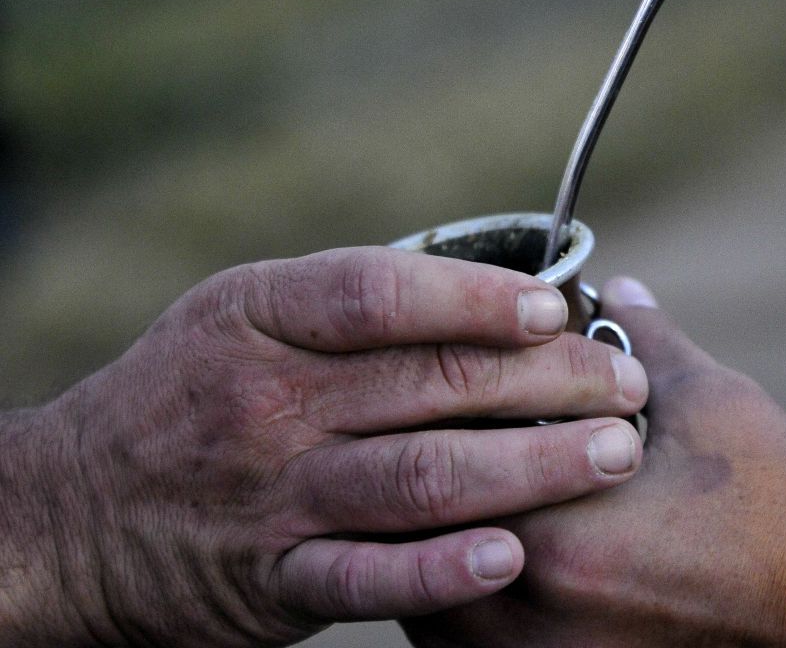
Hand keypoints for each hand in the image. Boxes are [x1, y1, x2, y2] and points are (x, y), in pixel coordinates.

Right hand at [0, 248, 645, 646]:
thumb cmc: (188, 389)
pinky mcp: (275, 579)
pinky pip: (369, 576)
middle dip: (544, 380)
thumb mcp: (241, 316)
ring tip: (610, 453)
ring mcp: (273, 494)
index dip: (475, 297)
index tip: (553, 306)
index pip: (379, 294)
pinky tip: (513, 555)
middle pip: (427, 383)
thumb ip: (345, 303)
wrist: (78, 511)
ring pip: (420, 475)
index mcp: (260, 317)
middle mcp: (268, 402)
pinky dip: (442, 569)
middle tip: (623, 382)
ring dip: (528, 466)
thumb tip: (482, 290)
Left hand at [403, 277, 785, 647]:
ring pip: (435, 614)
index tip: (422, 394)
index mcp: (567, 540)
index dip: (431, 424)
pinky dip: (460, 610)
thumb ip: (648, 340)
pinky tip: (480, 563)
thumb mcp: (716, 404)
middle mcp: (542, 619)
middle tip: (408, 442)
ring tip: (431, 504)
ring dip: (426, 557)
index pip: (448, 471)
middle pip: (422, 551)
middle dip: (414, 494)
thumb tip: (614, 285)